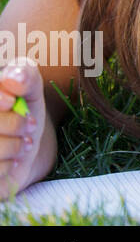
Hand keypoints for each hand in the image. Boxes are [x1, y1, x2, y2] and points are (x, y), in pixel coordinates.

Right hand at [0, 58, 43, 200]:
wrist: (24, 148)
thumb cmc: (22, 113)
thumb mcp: (30, 89)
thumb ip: (24, 74)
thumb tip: (12, 79)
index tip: (11, 102)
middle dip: (14, 124)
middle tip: (28, 125)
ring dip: (14, 147)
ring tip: (21, 144)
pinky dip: (8, 167)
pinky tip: (11, 162)